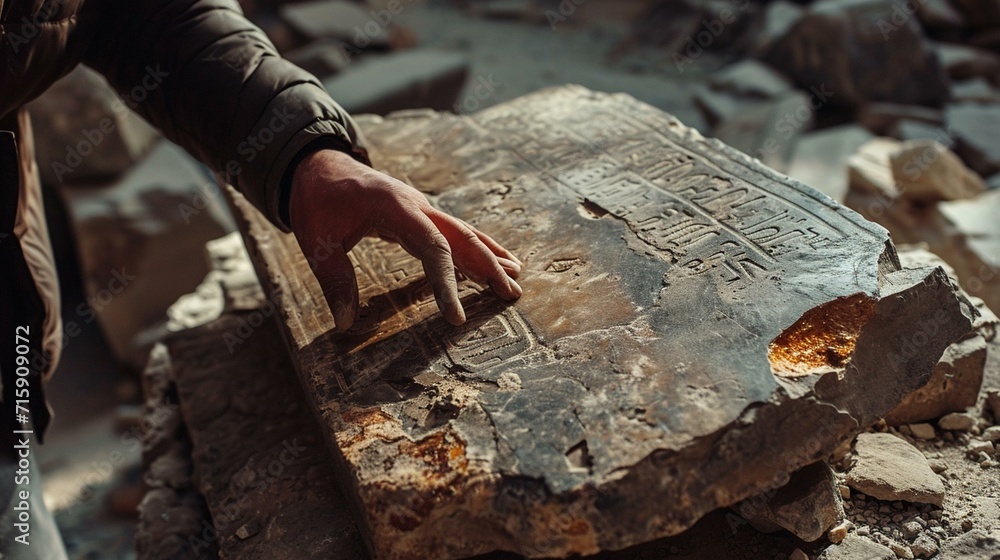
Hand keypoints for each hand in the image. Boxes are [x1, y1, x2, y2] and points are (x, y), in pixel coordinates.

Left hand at [288, 149, 522, 330]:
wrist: (317, 164)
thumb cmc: (317, 200)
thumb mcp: (317, 241)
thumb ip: (334, 280)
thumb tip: (345, 324)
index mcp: (395, 208)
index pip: (432, 248)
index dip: (447, 283)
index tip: (456, 318)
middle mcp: (417, 205)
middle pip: (462, 237)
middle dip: (489, 265)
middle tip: (512, 293)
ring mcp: (421, 208)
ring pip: (463, 232)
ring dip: (490, 255)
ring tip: (516, 278)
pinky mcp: (418, 214)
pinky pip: (452, 232)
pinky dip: (474, 248)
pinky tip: (490, 263)